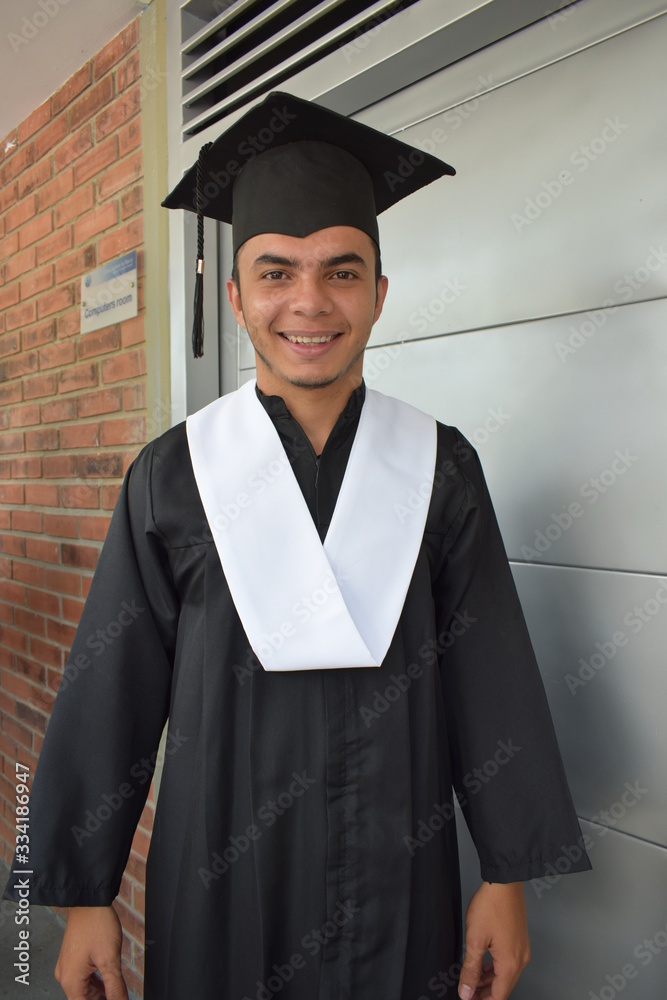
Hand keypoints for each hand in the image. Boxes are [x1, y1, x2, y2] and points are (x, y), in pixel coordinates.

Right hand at [55, 905, 128, 999]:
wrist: (90, 900)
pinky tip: (109, 985)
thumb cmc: (96, 924)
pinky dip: (97, 983)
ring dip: (100, 994)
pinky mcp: (74, 957)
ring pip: (85, 989)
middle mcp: (66, 975)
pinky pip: (84, 977)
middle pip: (84, 999)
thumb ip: (115, 987)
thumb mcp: (110, 959)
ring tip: (116, 995)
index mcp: (71, 980)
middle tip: (118, 998)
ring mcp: (68, 965)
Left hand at [457, 881, 529, 998]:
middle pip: (504, 988)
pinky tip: (484, 966)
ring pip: (507, 975)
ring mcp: (522, 949)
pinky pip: (509, 963)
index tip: (468, 999)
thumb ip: (471, 970)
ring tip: (473, 982)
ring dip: (490, 981)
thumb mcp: (475, 940)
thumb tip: (466, 992)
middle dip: (485, 994)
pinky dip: (496, 969)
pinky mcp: (520, 940)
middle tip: (468, 993)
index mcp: (511, 964)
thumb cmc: (491, 906)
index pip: (498, 996)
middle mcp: (521, 959)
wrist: (504, 883)